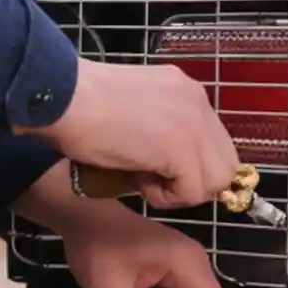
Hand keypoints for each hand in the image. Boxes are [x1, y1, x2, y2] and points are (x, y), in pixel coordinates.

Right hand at [24, 57, 238, 208]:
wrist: (62, 97)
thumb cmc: (81, 105)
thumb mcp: (137, 108)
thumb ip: (162, 126)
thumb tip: (170, 165)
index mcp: (186, 90)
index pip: (215, 142)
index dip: (192, 166)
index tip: (157, 169)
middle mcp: (198, 102)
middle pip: (224, 164)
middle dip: (194, 182)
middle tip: (154, 179)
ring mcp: (193, 124)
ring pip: (215, 181)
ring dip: (181, 191)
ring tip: (144, 179)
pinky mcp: (181, 148)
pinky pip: (192, 192)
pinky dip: (165, 197)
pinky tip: (137, 180)